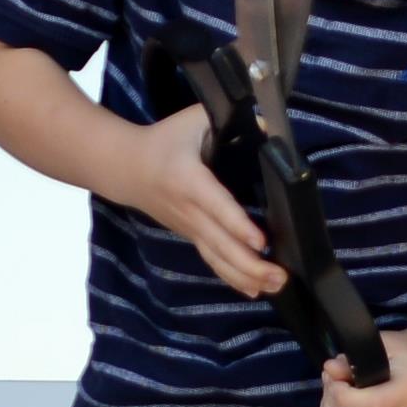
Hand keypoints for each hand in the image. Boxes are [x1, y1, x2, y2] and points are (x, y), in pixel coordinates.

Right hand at [110, 103, 277, 296]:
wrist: (126, 167)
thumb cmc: (164, 140)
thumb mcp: (193, 119)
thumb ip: (226, 117)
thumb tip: (268, 128)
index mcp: (190, 180)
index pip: (217, 207)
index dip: (238, 226)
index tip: (261, 243)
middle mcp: (189, 210)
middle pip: (220, 244)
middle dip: (250, 264)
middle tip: (280, 276)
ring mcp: (189, 228)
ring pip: (217, 258)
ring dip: (246, 276)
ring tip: (275, 286)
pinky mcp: (192, 236)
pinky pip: (212, 260)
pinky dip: (233, 277)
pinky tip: (254, 290)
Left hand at [311, 337, 406, 406]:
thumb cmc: (400, 355)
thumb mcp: (380, 345)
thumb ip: (355, 356)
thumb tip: (330, 368)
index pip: (375, 404)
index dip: (345, 395)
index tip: (334, 377)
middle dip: (333, 396)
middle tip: (331, 375)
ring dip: (330, 405)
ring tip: (335, 384)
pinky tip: (339, 399)